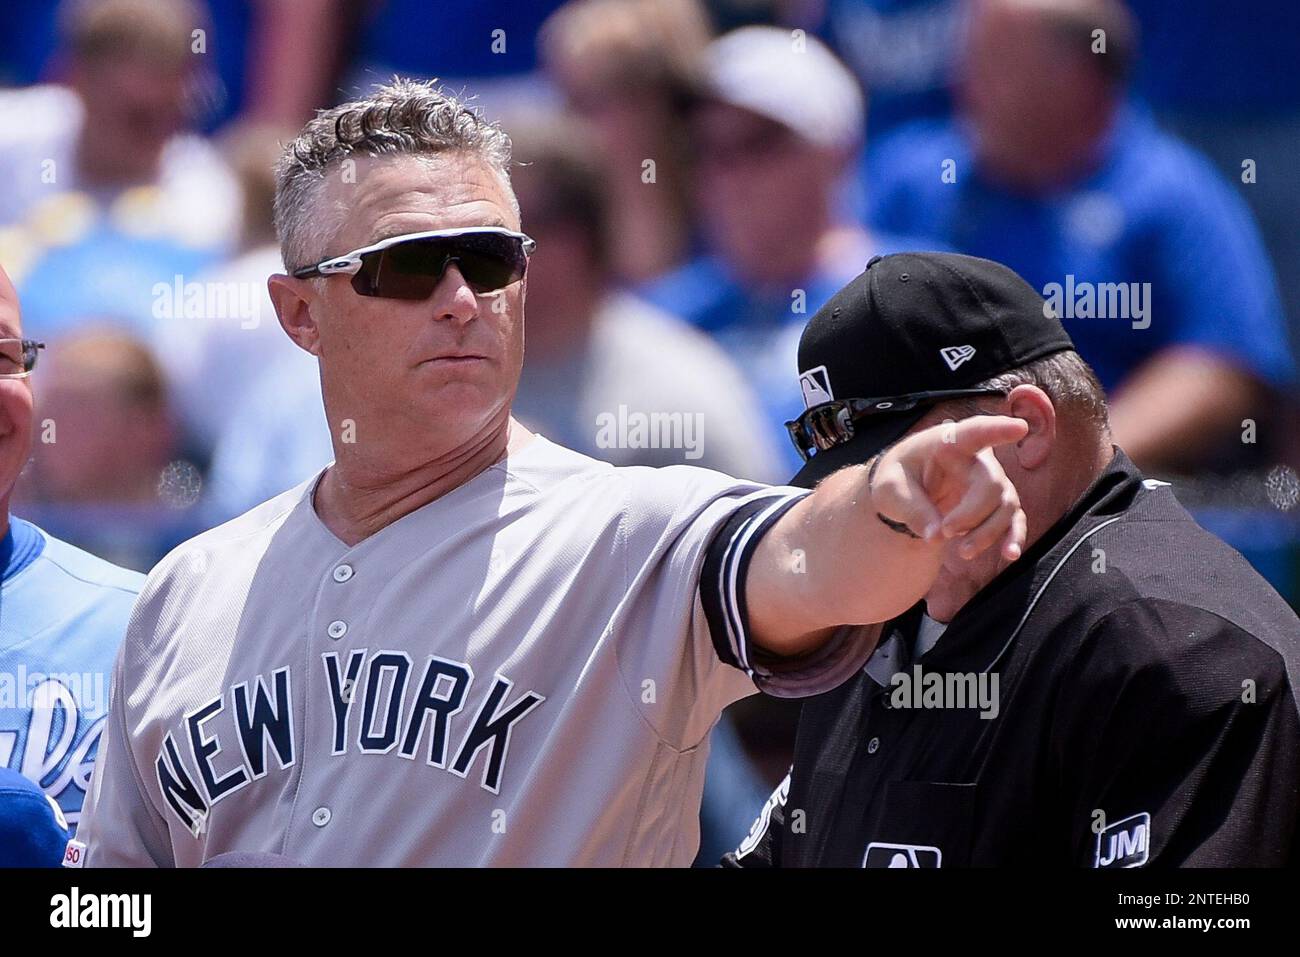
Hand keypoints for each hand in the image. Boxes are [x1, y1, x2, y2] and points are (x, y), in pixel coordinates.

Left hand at [869, 415, 1028, 561]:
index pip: (975, 432)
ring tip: (963, 552)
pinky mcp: (994, 505)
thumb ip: (912, 509)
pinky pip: (1013, 520)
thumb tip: (936, 537)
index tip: (1019, 428)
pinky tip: (1010, 554)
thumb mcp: (890, 490)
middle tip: (946, 532)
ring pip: (1005, 505)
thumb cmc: (897, 479)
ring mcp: (989, 482)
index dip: (998, 429)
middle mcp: (976, 459)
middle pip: (992, 483)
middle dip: (973, 514)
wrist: (904, 493)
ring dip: (988, 532)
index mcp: (948, 443)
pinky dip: (1013, 537)